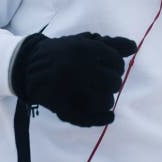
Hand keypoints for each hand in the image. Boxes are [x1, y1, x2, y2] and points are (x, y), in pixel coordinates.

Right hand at [10, 32, 137, 126]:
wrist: (28, 65)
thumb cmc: (62, 52)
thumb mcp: (84, 42)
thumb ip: (111, 43)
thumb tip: (134, 47)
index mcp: (84, 50)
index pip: (116, 62)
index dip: (117, 65)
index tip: (111, 66)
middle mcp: (78, 68)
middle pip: (113, 82)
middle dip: (112, 81)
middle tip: (105, 80)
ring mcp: (69, 89)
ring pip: (104, 100)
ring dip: (106, 98)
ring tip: (100, 93)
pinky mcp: (61, 106)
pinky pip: (87, 118)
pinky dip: (101, 119)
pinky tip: (110, 116)